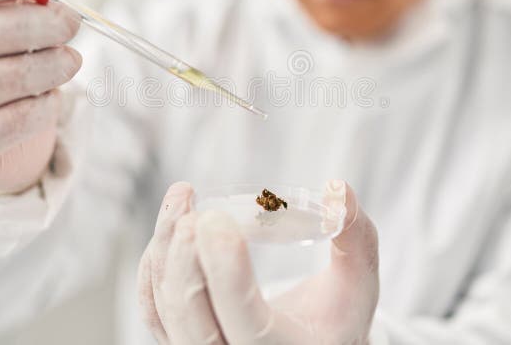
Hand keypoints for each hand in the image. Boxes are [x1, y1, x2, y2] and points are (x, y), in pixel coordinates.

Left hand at [138, 181, 378, 343]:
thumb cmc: (334, 319)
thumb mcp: (358, 284)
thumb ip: (355, 237)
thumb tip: (338, 190)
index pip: (247, 320)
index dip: (226, 271)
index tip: (214, 218)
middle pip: (193, 318)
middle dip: (185, 258)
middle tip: (193, 208)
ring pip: (166, 311)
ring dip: (165, 250)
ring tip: (181, 198)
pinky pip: (153, 312)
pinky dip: (153, 268)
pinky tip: (168, 227)